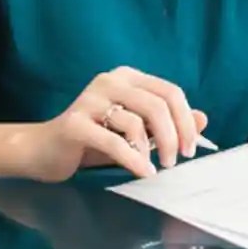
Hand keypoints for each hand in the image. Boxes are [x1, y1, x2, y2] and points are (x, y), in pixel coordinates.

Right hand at [21, 66, 208, 181]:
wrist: (44, 151)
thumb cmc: (94, 140)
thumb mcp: (136, 131)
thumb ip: (166, 123)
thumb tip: (202, 119)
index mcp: (127, 77)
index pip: (170, 91)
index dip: (186, 120)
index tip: (191, 148)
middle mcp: (109, 81)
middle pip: (157, 104)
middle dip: (173, 136)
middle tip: (176, 161)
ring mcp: (90, 99)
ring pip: (136, 121)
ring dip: (152, 149)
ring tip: (154, 166)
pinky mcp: (74, 123)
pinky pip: (114, 141)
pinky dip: (134, 159)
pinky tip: (143, 171)